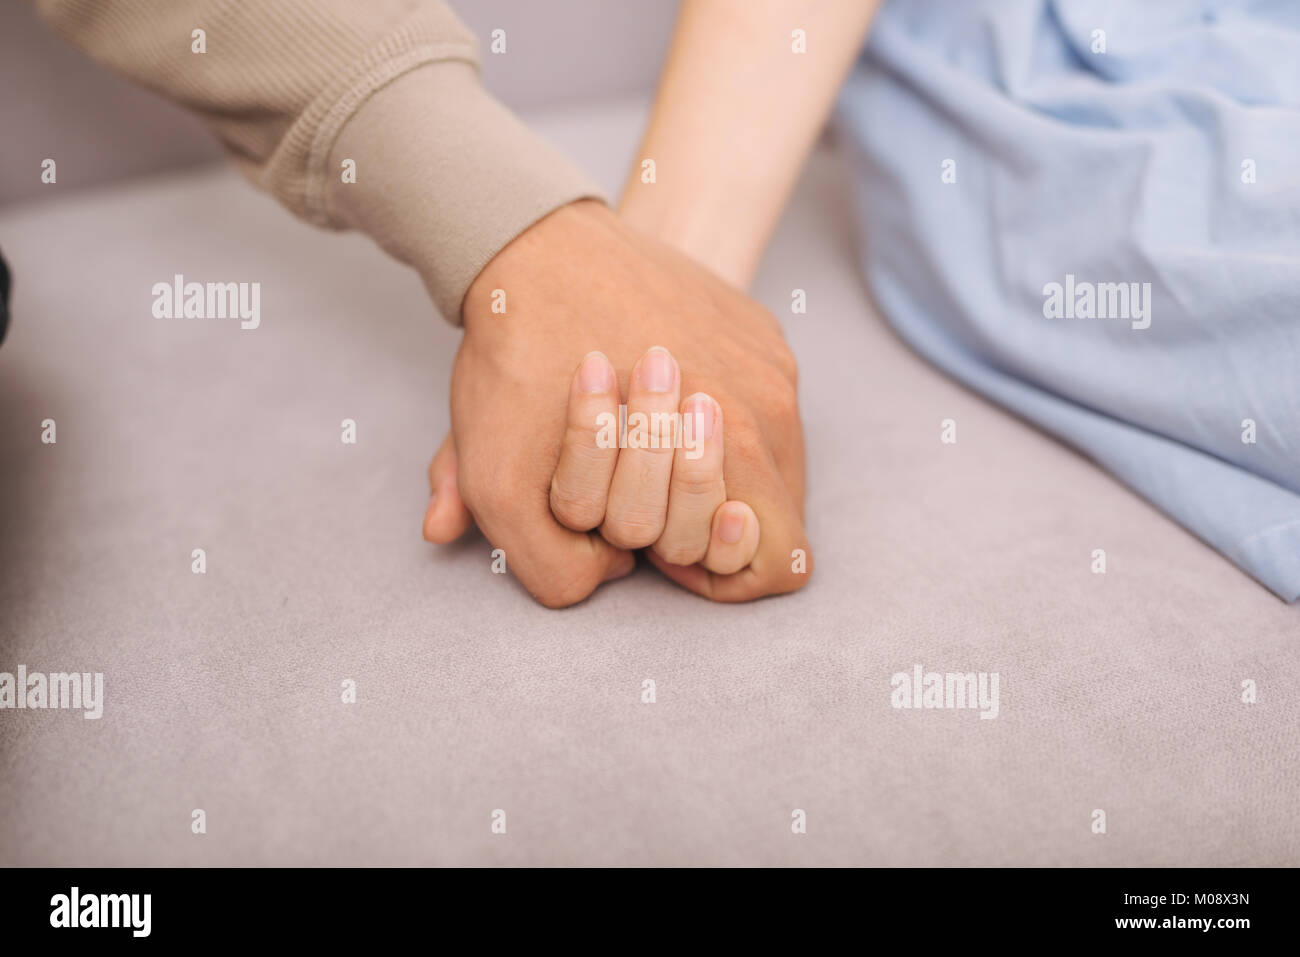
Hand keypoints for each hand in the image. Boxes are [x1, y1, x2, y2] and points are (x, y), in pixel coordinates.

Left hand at [423, 200, 810, 605]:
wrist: (533, 243)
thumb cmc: (525, 362)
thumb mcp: (497, 476)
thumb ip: (545, 562)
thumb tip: (596, 579)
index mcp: (734, 449)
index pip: (782, 562)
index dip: (721, 569)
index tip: (665, 543)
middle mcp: (772, 404)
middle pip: (775, 510)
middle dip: (705, 514)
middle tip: (645, 487)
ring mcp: (773, 360)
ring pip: (771, 458)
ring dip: (715, 467)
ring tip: (650, 438)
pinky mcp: (760, 328)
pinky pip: (766, 403)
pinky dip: (724, 415)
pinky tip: (668, 392)